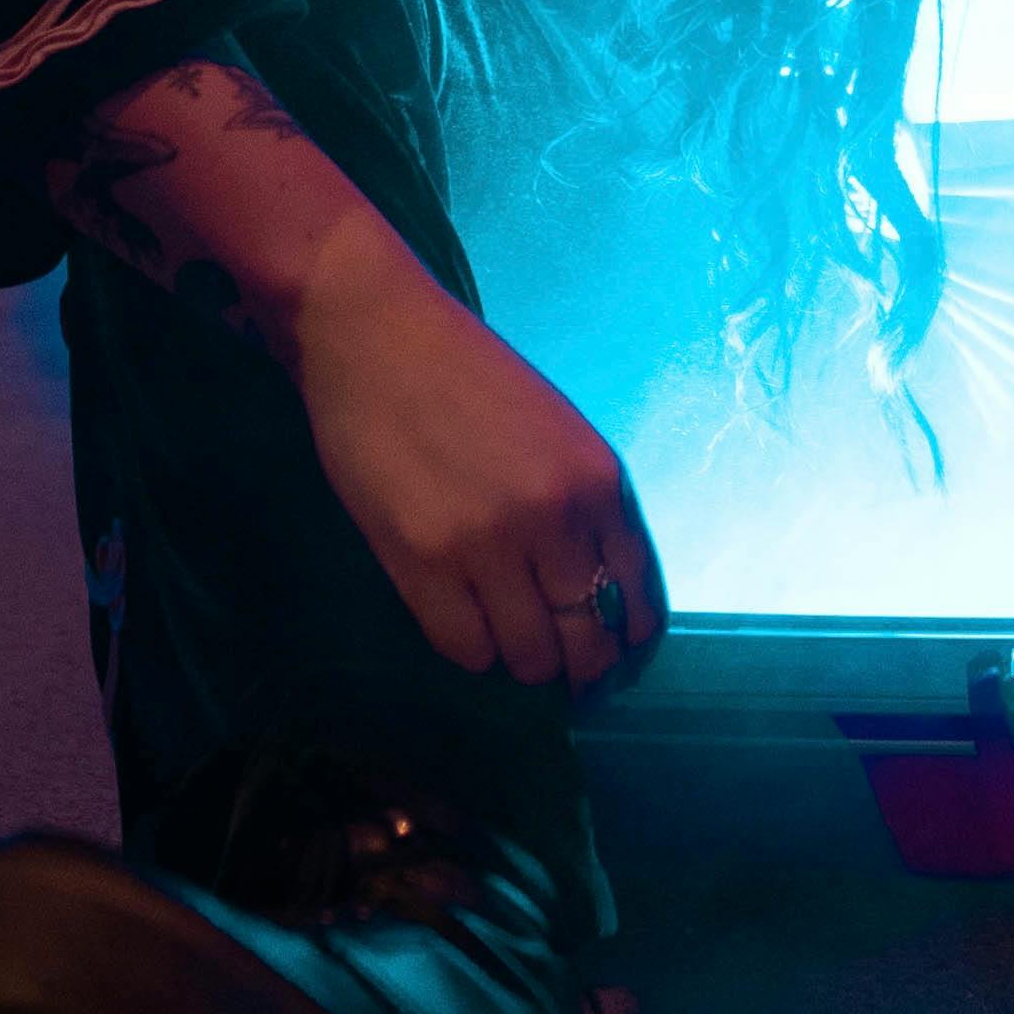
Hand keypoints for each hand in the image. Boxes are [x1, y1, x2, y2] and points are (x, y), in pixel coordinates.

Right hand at [288, 220, 667, 690]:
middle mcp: (554, 518)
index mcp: (598, 480)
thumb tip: (600, 590)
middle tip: (566, 676)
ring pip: (528, 655)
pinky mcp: (421, 561)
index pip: (636, 594)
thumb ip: (584, 504)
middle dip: (581, 668)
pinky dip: (472, 651)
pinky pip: (464, 647)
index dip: (628, 639)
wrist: (377, 336)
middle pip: (587, 637)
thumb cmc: (470, 375)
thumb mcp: (559, 430)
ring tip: (512, 651)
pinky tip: (467, 627)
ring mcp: (486, 544)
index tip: (617, 655)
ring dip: (524, 664)